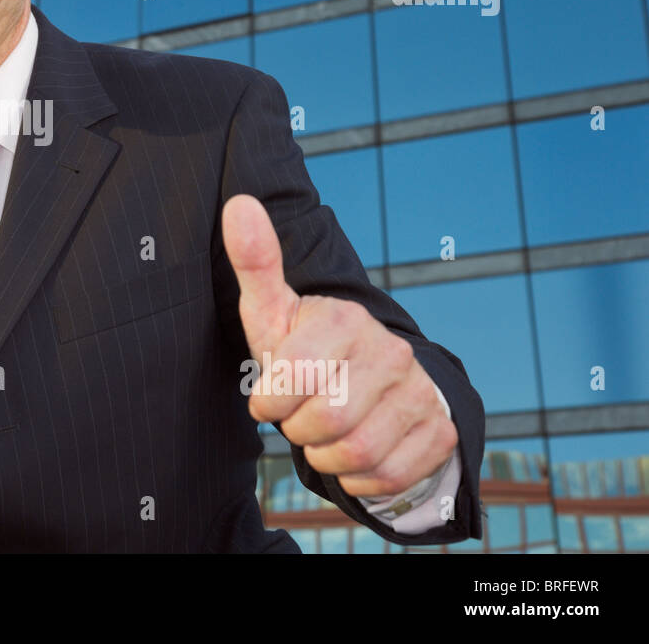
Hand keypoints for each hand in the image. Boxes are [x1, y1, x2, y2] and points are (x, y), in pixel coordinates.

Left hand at [221, 194, 457, 498]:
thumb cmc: (304, 348)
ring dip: (326, 454)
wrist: (367, 382)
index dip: (270, 401)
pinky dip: (360, 476)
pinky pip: (388, 474)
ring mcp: (421, 389)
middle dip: (298, 429)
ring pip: (357, 452)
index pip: (290, 380)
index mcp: (343, 318)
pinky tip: (351, 451)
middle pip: (324, 421)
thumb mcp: (272, 312)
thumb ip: (254, 262)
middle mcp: (390, 349)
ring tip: (324, 431)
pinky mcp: (441, 429)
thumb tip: (238, 202)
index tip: (271, 393)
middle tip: (300, 414)